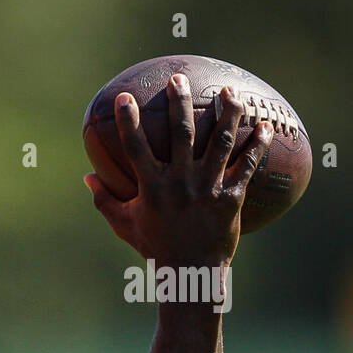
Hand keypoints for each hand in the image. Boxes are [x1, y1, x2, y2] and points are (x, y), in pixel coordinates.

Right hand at [85, 77, 272, 267]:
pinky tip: (264, 126)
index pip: (137, 147)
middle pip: (181, 134)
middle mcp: (180, 183)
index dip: (130, 121)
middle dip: (180, 103)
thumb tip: (87, 179)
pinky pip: (248, 166)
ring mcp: (208, 189)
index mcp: (152, 188)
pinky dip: (258, 145)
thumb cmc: (154, 246)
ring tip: (228, 91)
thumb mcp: (124, 224)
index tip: (126, 97)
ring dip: (226, 114)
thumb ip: (105, 200)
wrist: (190, 273)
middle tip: (178, 78)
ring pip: (220, 142)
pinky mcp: (232, 198)